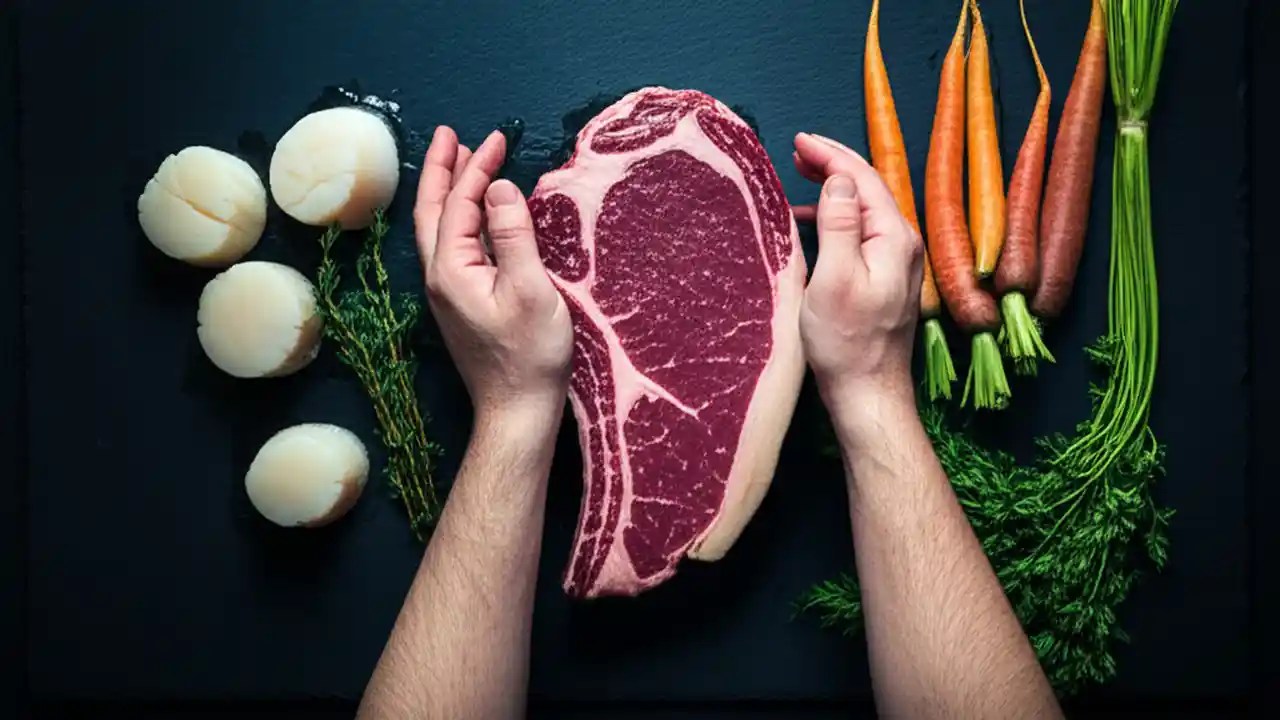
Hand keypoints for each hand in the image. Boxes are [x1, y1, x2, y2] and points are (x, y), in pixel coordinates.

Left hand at [415, 127, 572, 422]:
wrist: (516, 411)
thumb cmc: (529, 355)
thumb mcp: (530, 288)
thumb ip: (513, 234)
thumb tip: (499, 188)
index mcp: (451, 269)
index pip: (459, 204)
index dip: (476, 168)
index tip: (496, 138)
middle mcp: (440, 277)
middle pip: (433, 211)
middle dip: (444, 170)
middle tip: (453, 135)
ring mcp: (448, 293)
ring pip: (440, 229)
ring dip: (451, 192)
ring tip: (462, 162)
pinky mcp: (461, 305)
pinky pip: (453, 246)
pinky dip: (462, 218)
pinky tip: (477, 215)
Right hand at [793, 133, 921, 416]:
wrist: (868, 394)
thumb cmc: (846, 343)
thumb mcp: (834, 278)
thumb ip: (839, 224)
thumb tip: (839, 180)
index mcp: (894, 238)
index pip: (863, 178)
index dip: (831, 154)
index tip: (799, 140)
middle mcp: (902, 245)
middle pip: (867, 189)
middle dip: (833, 165)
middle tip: (797, 152)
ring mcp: (896, 264)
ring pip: (863, 211)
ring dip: (833, 191)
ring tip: (800, 179)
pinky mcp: (885, 281)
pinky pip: (860, 234)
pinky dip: (835, 219)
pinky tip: (811, 224)